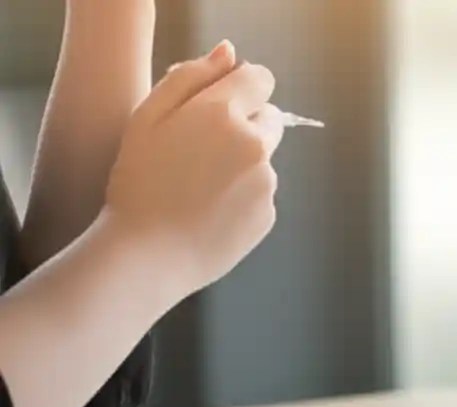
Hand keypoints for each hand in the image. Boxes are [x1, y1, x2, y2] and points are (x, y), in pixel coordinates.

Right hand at [101, 40, 285, 299]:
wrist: (148, 254)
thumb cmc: (139, 183)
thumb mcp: (147, 117)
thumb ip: (191, 77)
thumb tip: (230, 54)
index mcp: (224, 113)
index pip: (260, 79)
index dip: (241, 87)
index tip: (220, 103)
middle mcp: (255, 144)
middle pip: (268, 117)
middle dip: (245, 125)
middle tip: (202, 149)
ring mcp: (266, 181)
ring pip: (262, 158)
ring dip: (241, 162)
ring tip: (198, 185)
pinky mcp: (268, 214)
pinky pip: (260, 192)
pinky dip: (241, 196)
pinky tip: (208, 209)